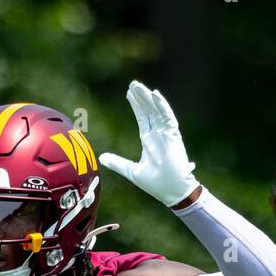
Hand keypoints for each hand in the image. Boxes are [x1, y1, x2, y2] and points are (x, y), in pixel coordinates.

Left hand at [98, 81, 198, 207]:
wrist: (172, 192)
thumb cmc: (156, 184)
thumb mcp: (132, 171)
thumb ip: (118, 163)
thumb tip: (102, 158)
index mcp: (149, 141)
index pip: (142, 118)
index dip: (136, 105)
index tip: (129, 93)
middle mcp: (158, 134)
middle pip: (148, 111)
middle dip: (141, 97)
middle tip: (133, 84)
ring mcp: (166, 134)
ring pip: (156, 111)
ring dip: (148, 98)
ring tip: (139, 86)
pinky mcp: (173, 135)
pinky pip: (167, 117)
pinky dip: (162, 106)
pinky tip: (155, 95)